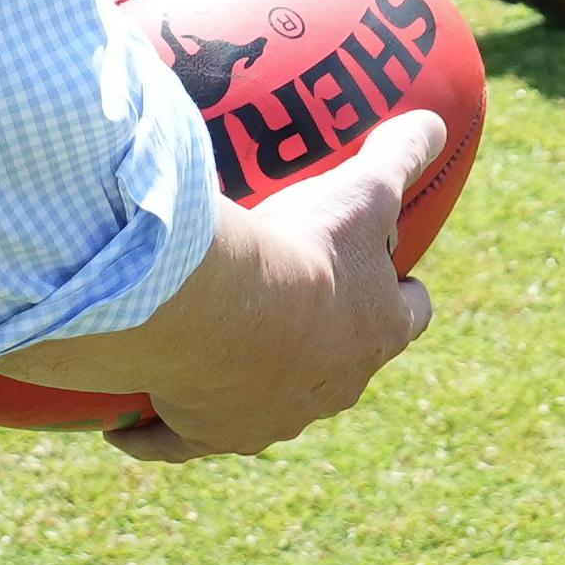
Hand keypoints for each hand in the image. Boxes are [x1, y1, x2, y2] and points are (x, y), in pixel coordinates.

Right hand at [107, 112, 445, 462]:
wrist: (224, 314)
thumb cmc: (304, 254)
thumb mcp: (363, 192)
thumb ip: (402, 155)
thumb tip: (437, 122)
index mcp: (377, 333)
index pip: (411, 316)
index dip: (401, 292)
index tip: (385, 270)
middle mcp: (332, 389)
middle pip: (338, 364)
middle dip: (321, 336)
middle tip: (288, 293)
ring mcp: (271, 418)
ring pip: (261, 404)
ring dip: (244, 380)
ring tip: (211, 347)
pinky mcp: (210, 435)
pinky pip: (180, 443)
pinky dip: (157, 435)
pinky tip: (127, 430)